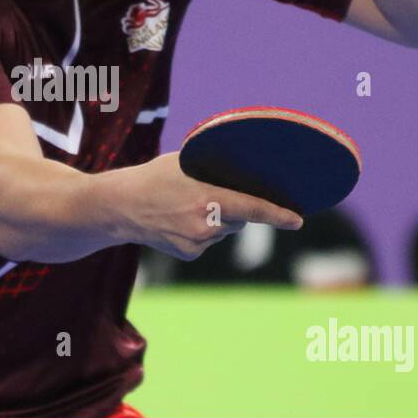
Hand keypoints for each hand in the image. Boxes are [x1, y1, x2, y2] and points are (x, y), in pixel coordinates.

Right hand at [108, 152, 302, 260]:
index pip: (252, 208)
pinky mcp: (189, 254)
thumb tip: (247, 176)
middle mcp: (205, 225)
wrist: (120, 206)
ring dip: (215, 219)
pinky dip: (201, 232)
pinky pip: (208, 240)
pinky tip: (178, 221)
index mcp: (208, 198)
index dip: (278, 215)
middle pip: (238, 218)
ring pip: (223, 230)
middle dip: (232, 207)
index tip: (297, 220)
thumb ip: (216, 172)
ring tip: (185, 206)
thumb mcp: (186, 163)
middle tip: (206, 194)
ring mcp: (197, 243)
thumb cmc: (154, 177)